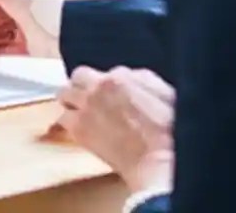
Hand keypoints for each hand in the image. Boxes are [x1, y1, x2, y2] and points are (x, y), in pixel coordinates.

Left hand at [56, 66, 174, 192]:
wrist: (161, 161)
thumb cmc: (173, 134)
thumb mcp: (169, 96)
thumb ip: (146, 83)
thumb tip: (133, 81)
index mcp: (128, 75)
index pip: (111, 73)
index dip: (111, 87)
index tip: (114, 98)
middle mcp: (103, 84)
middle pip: (80, 75)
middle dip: (84, 86)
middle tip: (90, 101)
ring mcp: (88, 103)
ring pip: (64, 92)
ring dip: (71, 102)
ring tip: (81, 114)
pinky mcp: (79, 126)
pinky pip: (62, 118)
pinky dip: (69, 123)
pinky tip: (80, 131)